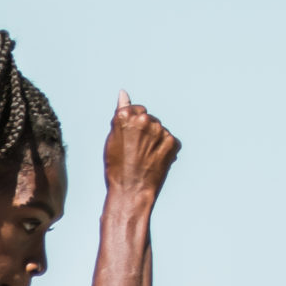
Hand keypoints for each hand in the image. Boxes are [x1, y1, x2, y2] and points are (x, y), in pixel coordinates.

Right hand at [104, 88, 180, 202]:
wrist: (131, 191)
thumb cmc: (117, 168)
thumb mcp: (112, 139)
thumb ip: (120, 114)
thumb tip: (124, 94)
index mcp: (126, 116)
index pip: (136, 109)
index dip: (132, 125)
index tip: (129, 139)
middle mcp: (145, 120)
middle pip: (149, 119)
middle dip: (145, 132)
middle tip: (135, 152)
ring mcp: (160, 131)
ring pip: (159, 131)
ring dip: (154, 141)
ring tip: (144, 158)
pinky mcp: (172, 142)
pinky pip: (169, 141)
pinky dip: (164, 150)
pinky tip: (154, 161)